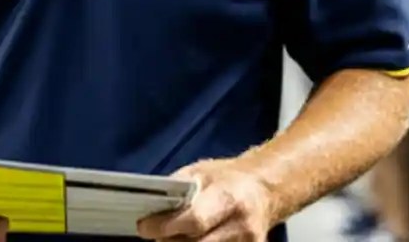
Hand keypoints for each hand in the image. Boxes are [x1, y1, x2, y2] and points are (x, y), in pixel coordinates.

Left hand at [137, 159, 275, 241]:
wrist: (264, 189)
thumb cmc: (228, 179)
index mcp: (228, 197)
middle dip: (171, 241)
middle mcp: (241, 225)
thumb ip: (177, 190)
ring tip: (173, 236)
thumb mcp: (201, 172)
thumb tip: (150, 208)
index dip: (166, 227)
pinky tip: (192, 239)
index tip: (144, 227)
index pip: (194, 220)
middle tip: (157, 235)